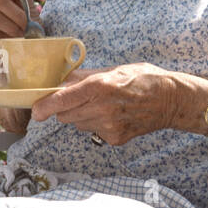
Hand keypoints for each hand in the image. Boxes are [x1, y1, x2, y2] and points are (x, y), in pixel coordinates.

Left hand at [30, 64, 177, 144]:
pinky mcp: (114, 138)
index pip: (61, 101)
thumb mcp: (114, 69)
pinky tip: (114, 116)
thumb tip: (63, 81)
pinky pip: (94, 132)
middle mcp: (101, 108)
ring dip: (82, 116)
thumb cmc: (144, 79)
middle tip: (80, 98)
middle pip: (65, 115)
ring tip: (103, 105)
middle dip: (65, 107)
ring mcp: (108, 126)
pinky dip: (97, 125)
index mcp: (99, 86)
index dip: (43, 107)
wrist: (171, 101)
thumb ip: (86, 76)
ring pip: (78, 124)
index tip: (36, 110)